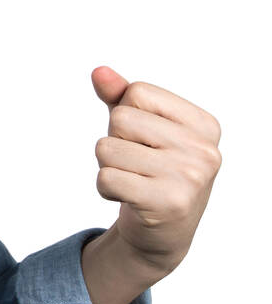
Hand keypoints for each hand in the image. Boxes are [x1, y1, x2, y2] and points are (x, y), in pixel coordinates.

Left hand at [91, 66, 221, 277]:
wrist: (162, 231)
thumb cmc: (149, 168)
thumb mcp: (138, 127)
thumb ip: (119, 95)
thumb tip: (99, 72)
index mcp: (204, 124)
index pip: (138, 92)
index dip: (126, 115)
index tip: (145, 141)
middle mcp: (205, 149)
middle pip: (121, 118)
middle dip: (115, 140)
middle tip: (137, 165)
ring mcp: (191, 177)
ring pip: (107, 148)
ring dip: (108, 166)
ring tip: (134, 180)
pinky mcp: (169, 203)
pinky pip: (106, 178)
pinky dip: (106, 188)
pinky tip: (128, 197)